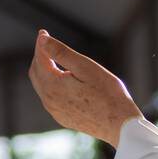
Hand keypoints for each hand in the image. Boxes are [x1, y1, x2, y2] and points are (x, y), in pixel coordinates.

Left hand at [28, 30, 142, 146]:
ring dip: (45, 71)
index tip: (43, 33)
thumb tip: (43, 40)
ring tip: (54, 60)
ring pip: (42, 87)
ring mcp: (56, 112)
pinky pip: (51, 99)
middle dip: (40, 57)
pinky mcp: (64, 119)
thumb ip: (62, 53)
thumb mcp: (85, 67)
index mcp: (53, 86)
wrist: (120, 126)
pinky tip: (64, 81)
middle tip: (47, 43)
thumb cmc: (108, 94)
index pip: (40, 60)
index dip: (41, 45)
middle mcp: (49, 101)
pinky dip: (52, 85)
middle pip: (36, 74)